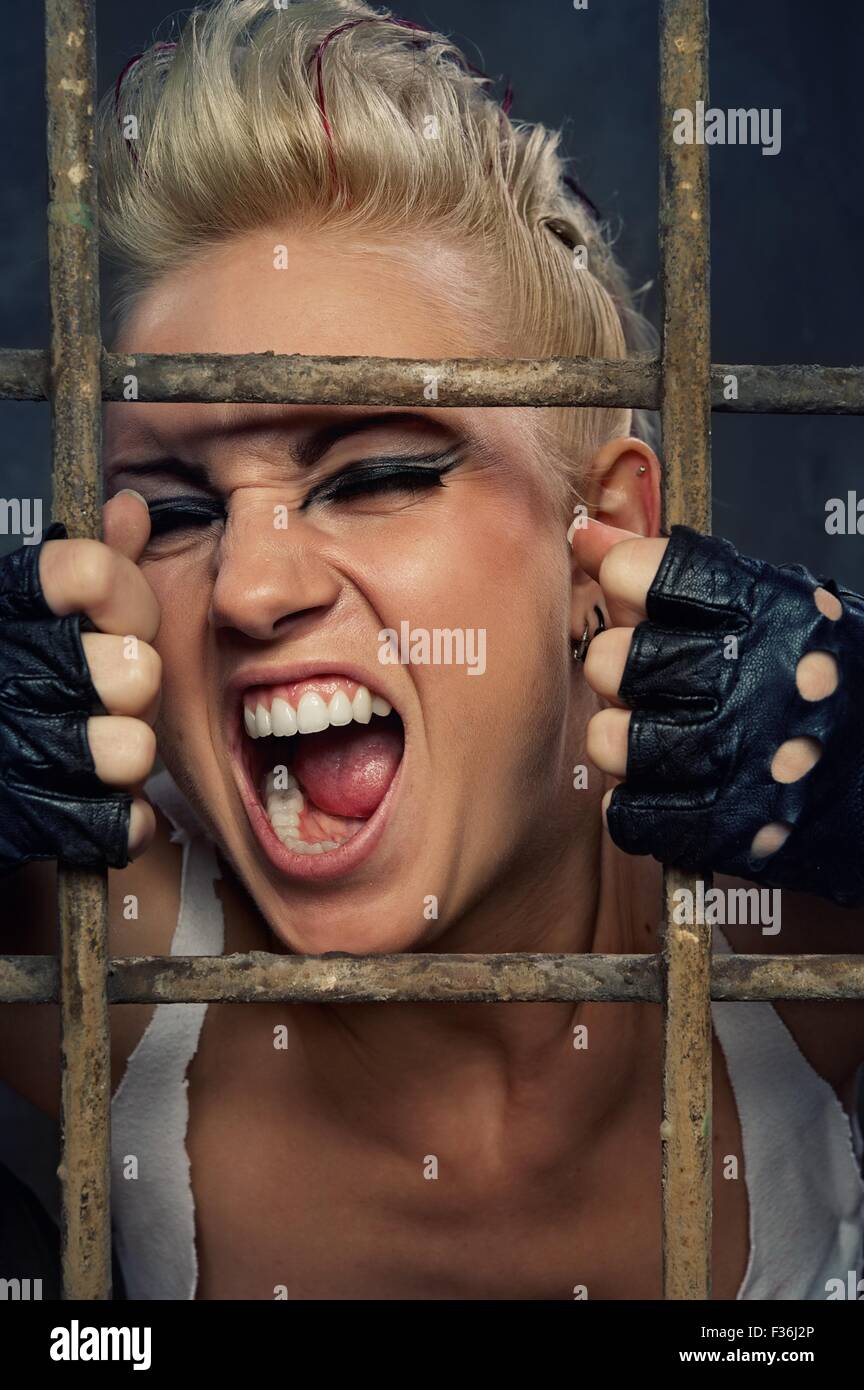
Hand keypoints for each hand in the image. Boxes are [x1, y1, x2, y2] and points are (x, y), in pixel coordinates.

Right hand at [0, 490, 160, 873]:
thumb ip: (89, 565)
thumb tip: (129, 509)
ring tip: (104, 750)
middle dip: (136, 682)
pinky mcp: (28, 823)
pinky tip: (101, 803)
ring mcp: (16, 753)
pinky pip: (116, 822)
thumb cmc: (18, 685)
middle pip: (134, 673)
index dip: (122, 594)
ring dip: (128, 752)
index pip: (89, 575)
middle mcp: (7, 677)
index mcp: (9, 612)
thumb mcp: (36, 615)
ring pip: (131, 750)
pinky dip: (121, 819)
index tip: (114, 611)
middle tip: (116, 689)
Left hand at [570, 517, 863, 906]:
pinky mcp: (733, 827)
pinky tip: (670, 787)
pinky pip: (632, 814)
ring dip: (624, 739)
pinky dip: (639, 805)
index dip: (624, 580)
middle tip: (653, 679)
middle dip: (623, 668)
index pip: (640, 574)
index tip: (637, 594)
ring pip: (611, 740)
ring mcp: (743, 759)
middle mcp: (755, 681)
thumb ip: (671, 568)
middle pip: (615, 662)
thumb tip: (587, 536)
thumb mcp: (772, 603)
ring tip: (661, 735)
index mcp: (769, 611)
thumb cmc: (822, 676)